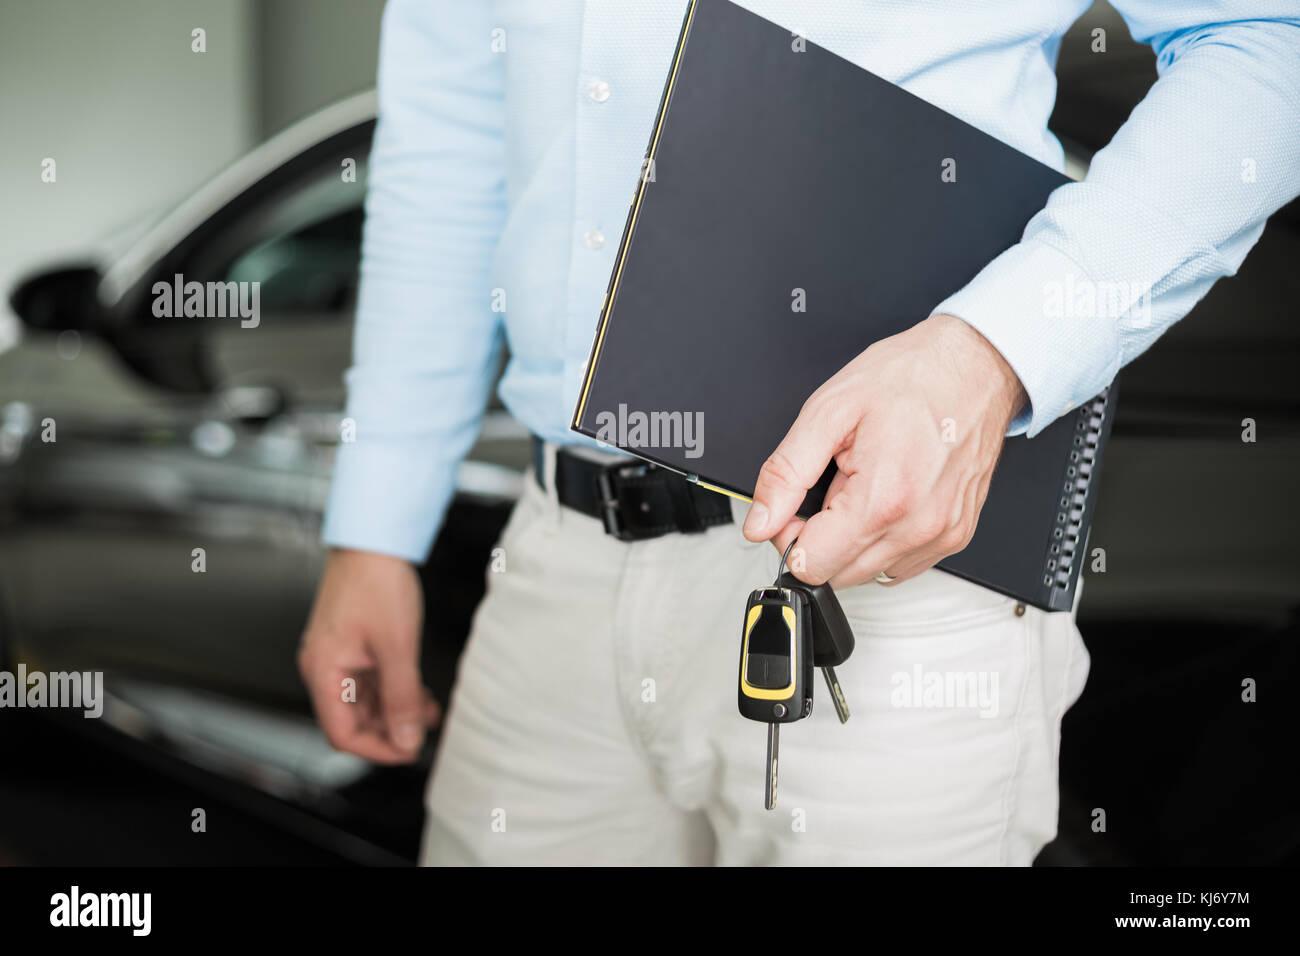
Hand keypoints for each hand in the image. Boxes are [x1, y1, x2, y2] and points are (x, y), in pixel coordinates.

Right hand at [298, 548, 440, 762]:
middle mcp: (324, 666)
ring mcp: (338, 656)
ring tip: (427, 713)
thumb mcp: (396, 646)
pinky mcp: (353, 645)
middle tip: (422, 733)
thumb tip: (407, 737)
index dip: (376, 749)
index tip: (408, 750)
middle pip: (352, 720)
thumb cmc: (375, 580)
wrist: (374, 539)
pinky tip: (420, 694)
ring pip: (365, 702)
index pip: (341, 734)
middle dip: (390, 730)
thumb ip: (402, 696)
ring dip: (396, 711)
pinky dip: (395, 691)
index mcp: (323, 670)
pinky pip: (371, 681)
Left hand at [742, 313, 1026, 588]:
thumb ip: (785, 475)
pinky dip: (883, 539)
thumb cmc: (910, 378)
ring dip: (852, 539)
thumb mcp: (827, 413)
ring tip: (864, 484)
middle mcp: (918, 527)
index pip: (810, 564)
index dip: (788, 535)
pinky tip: (887, 497)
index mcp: (883, 500)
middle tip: (830, 487)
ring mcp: (942, 536)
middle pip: (838, 575)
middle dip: (819, 538)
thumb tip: (759, 523)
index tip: (796, 504)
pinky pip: (901, 564)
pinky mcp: (956, 536)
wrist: (973, 366)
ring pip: (869, 572)